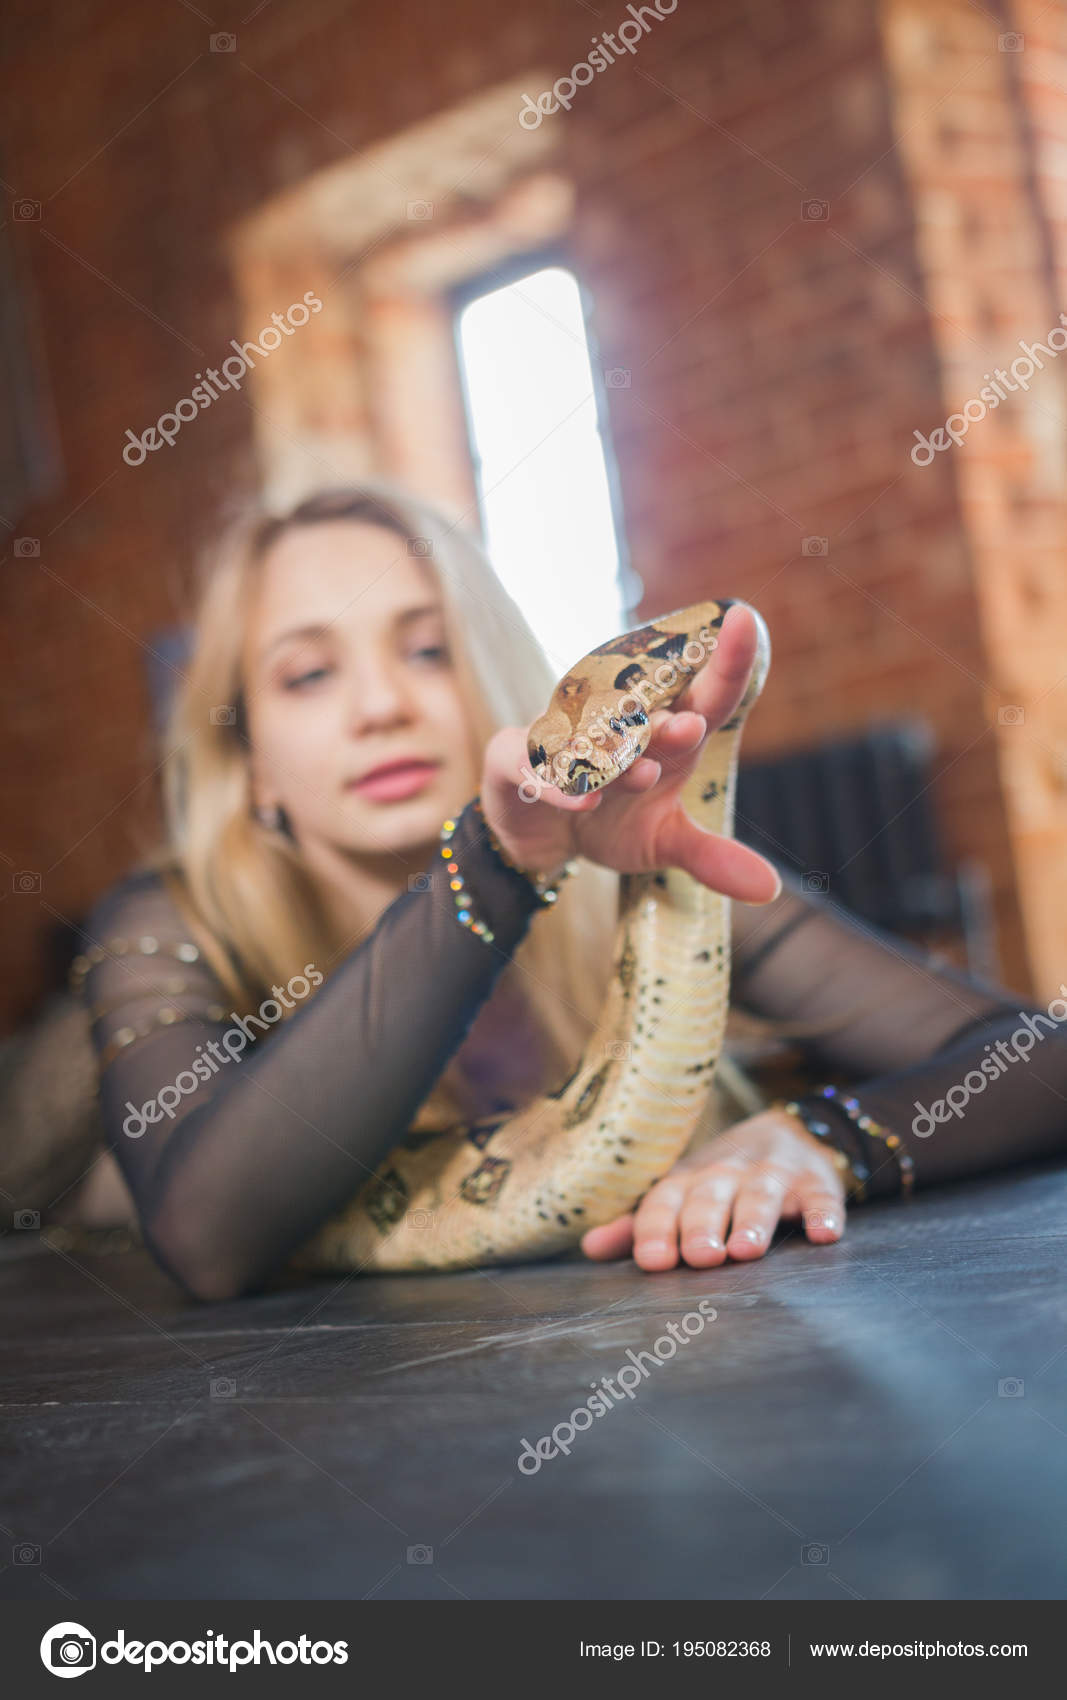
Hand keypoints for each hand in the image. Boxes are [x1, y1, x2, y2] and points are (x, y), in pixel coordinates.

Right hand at [480, 605, 780, 905]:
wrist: (544, 838)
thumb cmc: (613, 822)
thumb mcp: (665, 844)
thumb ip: (711, 858)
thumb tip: (768, 889)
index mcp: (666, 738)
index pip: (704, 695)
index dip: (726, 661)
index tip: (742, 619)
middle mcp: (618, 727)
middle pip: (647, 714)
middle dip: (669, 722)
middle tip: (690, 728)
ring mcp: (565, 739)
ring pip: (591, 737)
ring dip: (617, 753)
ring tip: (642, 771)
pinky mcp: (518, 760)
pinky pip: (535, 765)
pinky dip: (559, 784)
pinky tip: (582, 802)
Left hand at [579, 1106, 847, 1269]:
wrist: (791, 1134)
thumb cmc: (722, 1182)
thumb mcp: (680, 1196)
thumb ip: (639, 1225)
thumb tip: (590, 1247)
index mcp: (688, 1181)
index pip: (664, 1200)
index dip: (656, 1228)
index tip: (652, 1261)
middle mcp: (727, 1173)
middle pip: (709, 1197)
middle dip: (702, 1224)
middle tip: (700, 1256)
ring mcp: (772, 1176)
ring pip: (760, 1195)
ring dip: (753, 1220)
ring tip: (746, 1250)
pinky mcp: (815, 1181)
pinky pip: (821, 1197)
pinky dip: (823, 1212)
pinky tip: (824, 1234)